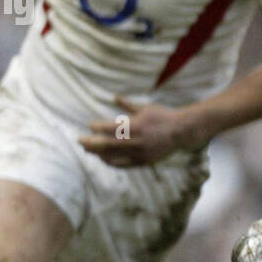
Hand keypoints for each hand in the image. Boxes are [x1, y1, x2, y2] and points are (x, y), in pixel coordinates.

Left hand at [80, 95, 194, 166]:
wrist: (181, 131)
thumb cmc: (162, 117)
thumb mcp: (145, 108)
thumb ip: (128, 106)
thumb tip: (114, 97)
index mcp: (136, 126)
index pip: (111, 128)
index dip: (98, 127)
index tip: (91, 125)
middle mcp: (137, 141)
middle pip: (108, 144)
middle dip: (92, 143)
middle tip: (80, 141)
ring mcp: (140, 153)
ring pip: (114, 156)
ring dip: (99, 153)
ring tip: (88, 150)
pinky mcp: (144, 161)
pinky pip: (124, 164)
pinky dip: (112, 162)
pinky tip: (103, 159)